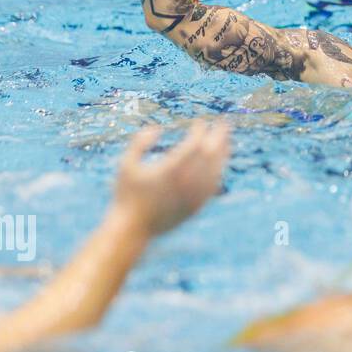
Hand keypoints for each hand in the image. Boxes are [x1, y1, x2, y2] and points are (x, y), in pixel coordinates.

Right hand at [113, 119, 230, 236]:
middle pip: (210, 154)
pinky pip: (213, 184)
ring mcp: (194, 195)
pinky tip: (219, 162)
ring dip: (223, 151)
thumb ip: (138, 143)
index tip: (199, 122)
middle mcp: (186, 182)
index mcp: (170, 170)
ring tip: (226, 139)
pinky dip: (218, 170)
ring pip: (216, 169)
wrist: (133, 229)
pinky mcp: (197, 206)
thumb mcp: (126, 165)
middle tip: (224, 122)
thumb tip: (156, 128)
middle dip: (218, 136)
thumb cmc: (126, 195)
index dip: (199, 131)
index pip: (194, 144)